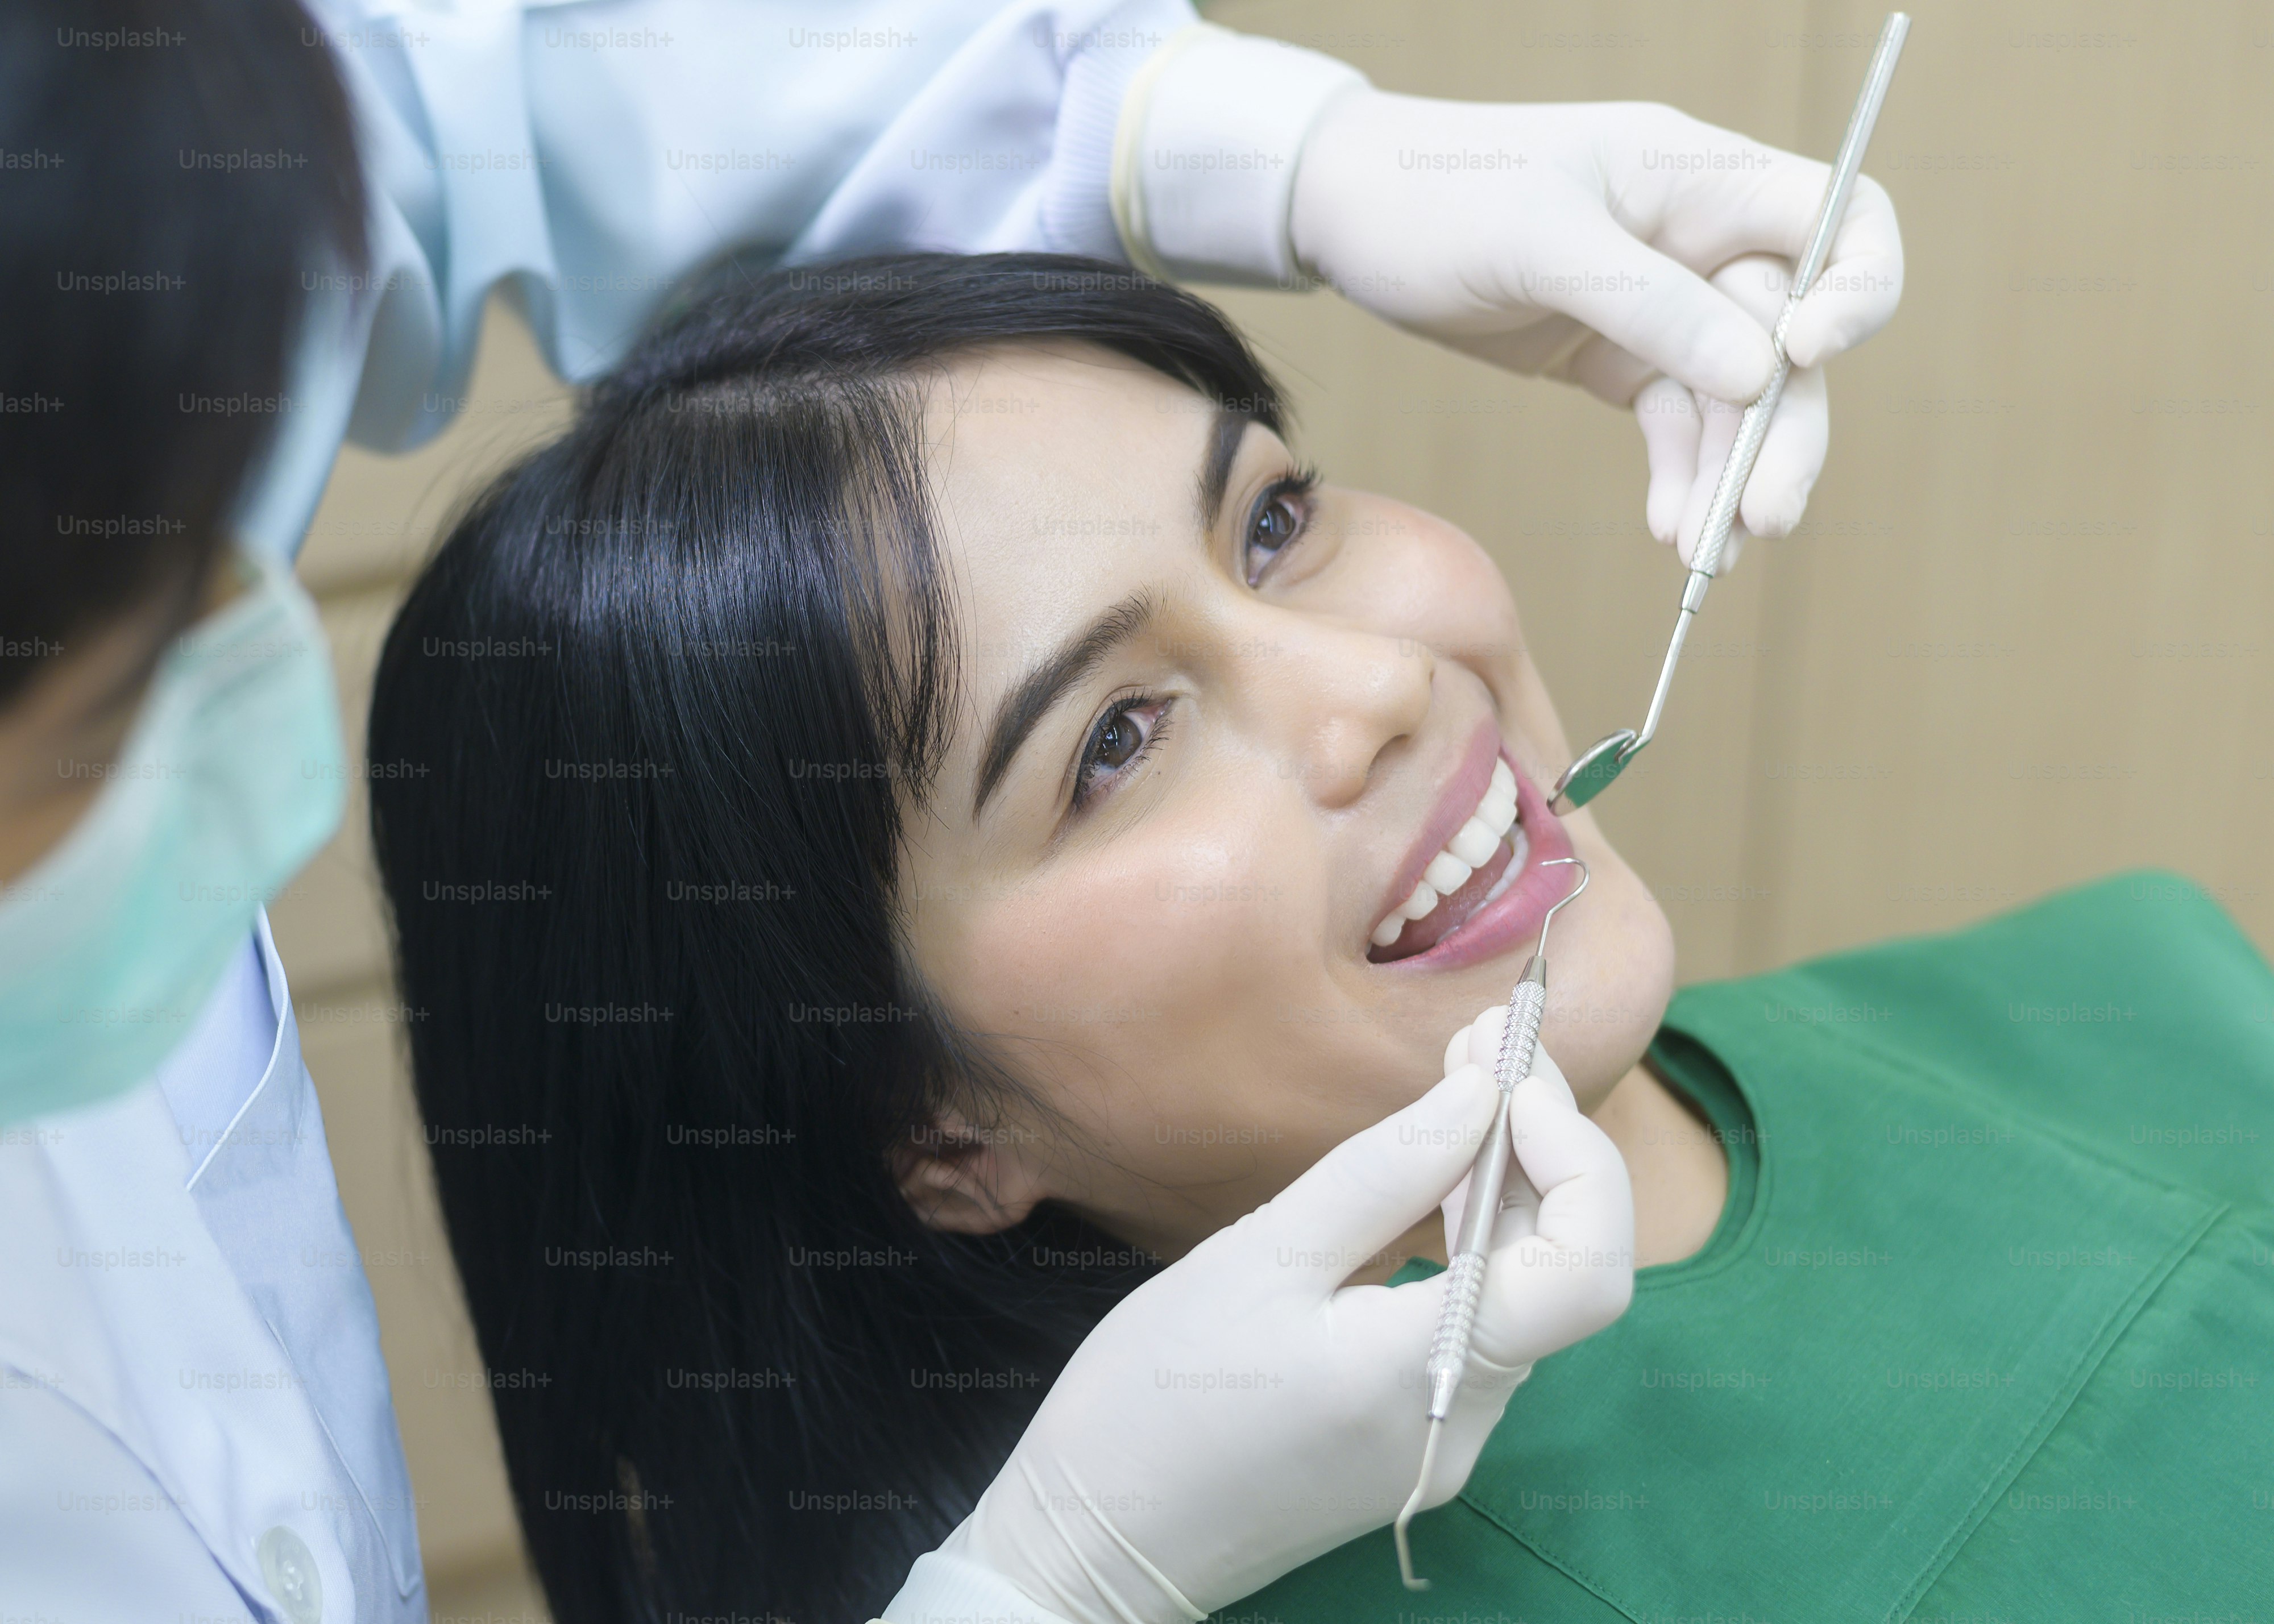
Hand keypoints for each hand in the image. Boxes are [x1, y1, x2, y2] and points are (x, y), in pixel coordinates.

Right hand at [941, 1037, 1632, 1623]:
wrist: (1094, 1545)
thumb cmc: (1157, 1399)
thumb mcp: (1263, 1256)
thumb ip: (1384, 1172)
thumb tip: (1481, 1092)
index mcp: (1431, 1373)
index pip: (1588, 1267)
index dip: (1577, 1156)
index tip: (1510, 1073)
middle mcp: (1466, 1417)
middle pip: (1561, 1270)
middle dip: (1541, 1145)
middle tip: (1483, 1042)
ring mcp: (1446, 1438)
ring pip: (1523, 1294)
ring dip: (1509, 1187)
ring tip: (1462, 1087)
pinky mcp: (1415, 1440)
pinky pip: (1477, 1325)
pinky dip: (1473, 1244)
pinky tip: (1435, 1186)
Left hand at [1289, 92, 1901, 563]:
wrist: (1353, 215)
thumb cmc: (1443, 193)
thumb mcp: (1540, 239)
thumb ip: (1650, 303)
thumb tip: (1761, 373)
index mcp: (1702, 177)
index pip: (1841, 219)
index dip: (1854, 289)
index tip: (1807, 356)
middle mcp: (1701, 239)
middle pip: (1791, 340)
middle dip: (1785, 430)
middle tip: (1765, 516)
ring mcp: (1664, 304)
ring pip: (1735, 401)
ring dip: (1731, 478)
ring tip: (1706, 556)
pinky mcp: (1619, 358)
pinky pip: (1677, 426)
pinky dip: (1682, 479)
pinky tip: (1672, 532)